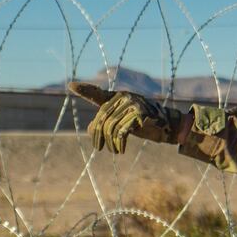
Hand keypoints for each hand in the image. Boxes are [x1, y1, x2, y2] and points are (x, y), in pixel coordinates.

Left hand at [68, 82, 184, 153]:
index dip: (85, 89)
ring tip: (114, 151)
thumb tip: (90, 129)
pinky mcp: (141, 113)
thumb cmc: (142, 123)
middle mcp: (123, 97)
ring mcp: (133, 103)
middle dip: (99, 136)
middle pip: (102, 118)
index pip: (97, 93)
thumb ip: (106, 122)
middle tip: (100, 148)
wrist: (166, 125)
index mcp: (117, 97)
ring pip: (111, 126)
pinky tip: (121, 150)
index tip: (70, 86)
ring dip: (111, 142)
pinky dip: (120, 142)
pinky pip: (123, 130)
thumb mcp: (122, 121)